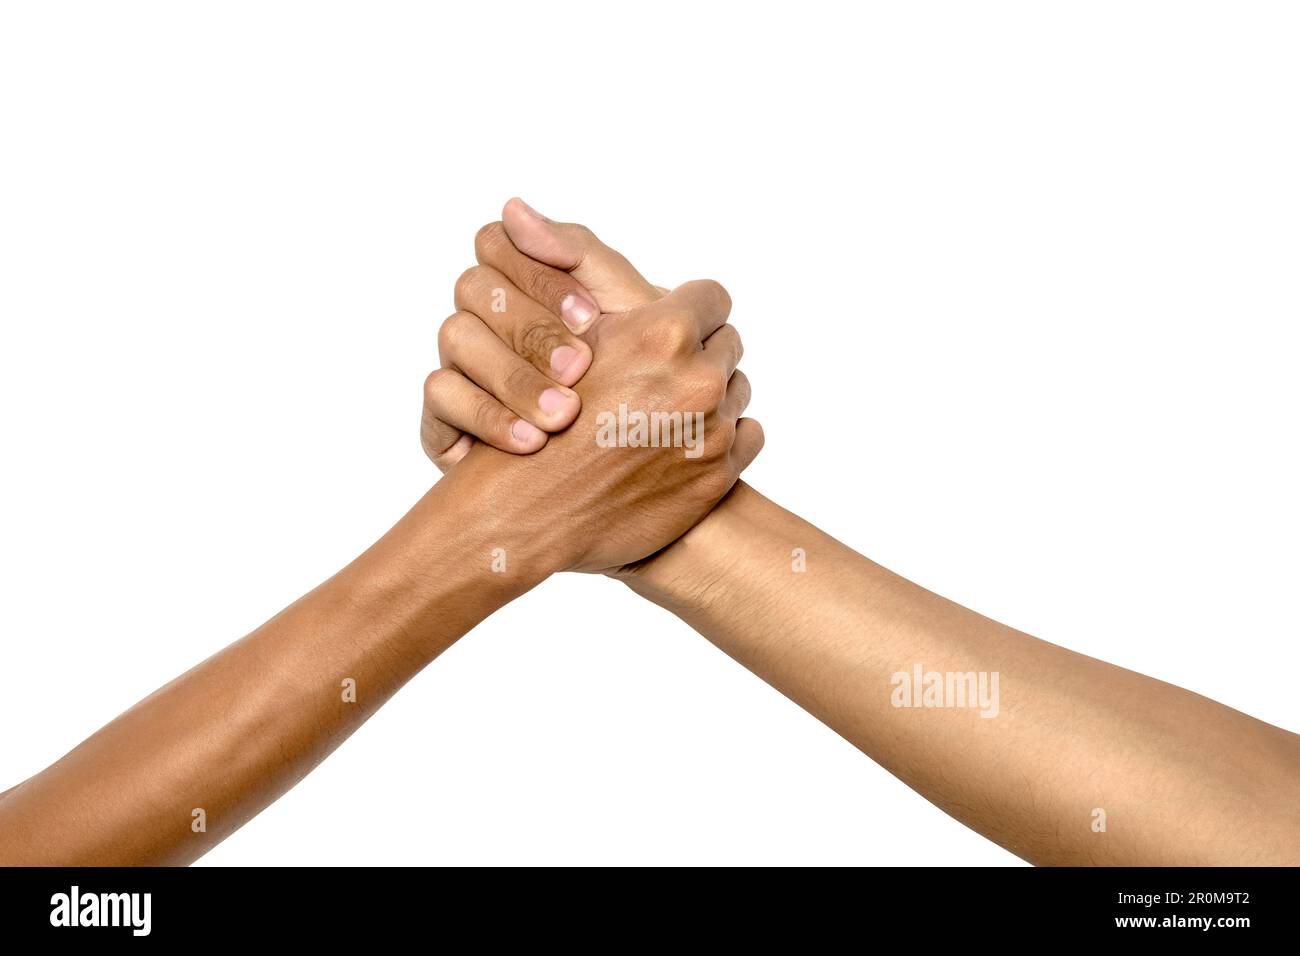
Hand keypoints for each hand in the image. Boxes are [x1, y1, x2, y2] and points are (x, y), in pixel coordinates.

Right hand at [429, 201, 761, 574]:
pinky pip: (749, 436)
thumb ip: (557, 269)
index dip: (686, 310)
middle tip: (660, 374)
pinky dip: (724, 440)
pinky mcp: (719, 477)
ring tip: (665, 413)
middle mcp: (698, 380)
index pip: (712, 295)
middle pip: (729, 342)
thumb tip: (518, 206)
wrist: (525, 516)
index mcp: (663, 333)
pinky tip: (680, 447)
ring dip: (712, 397)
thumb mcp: (544, 331)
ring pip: (739, 390)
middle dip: (699, 353)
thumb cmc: (528, 416)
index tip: (663, 328)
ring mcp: (713, 433)